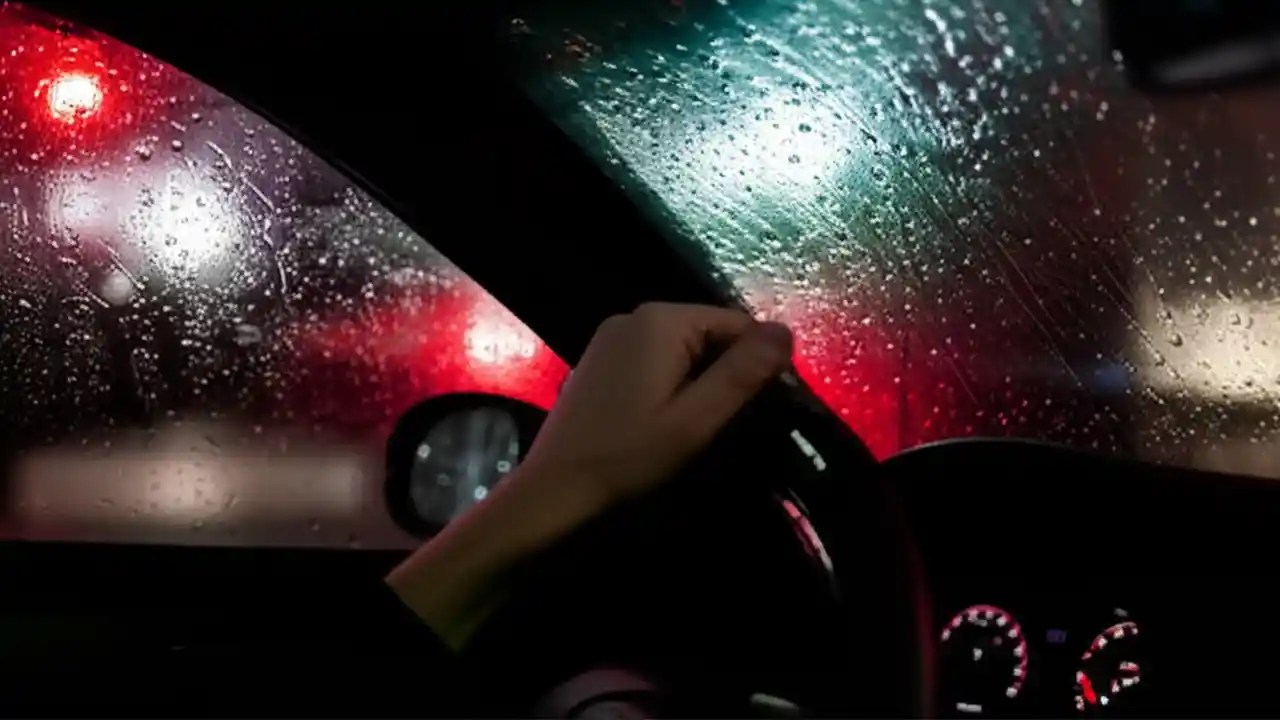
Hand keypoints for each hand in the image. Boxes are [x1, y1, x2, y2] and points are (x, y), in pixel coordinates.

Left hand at [522, 302, 793, 510]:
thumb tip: (786, 333)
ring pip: (683, 348)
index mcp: (661, 321)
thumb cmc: (628, 455)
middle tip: (738, 421)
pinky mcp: (602, 361)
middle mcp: (635, 317)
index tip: (775, 405)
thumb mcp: (695, 420)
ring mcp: (613, 338)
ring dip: (703, 379)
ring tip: (707, 424)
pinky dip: (674, 382)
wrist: (554, 489)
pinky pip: (655, 359)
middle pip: (709, 332)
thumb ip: (741, 374)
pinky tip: (672, 418)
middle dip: (730, 370)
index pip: (737, 323)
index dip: (762, 361)